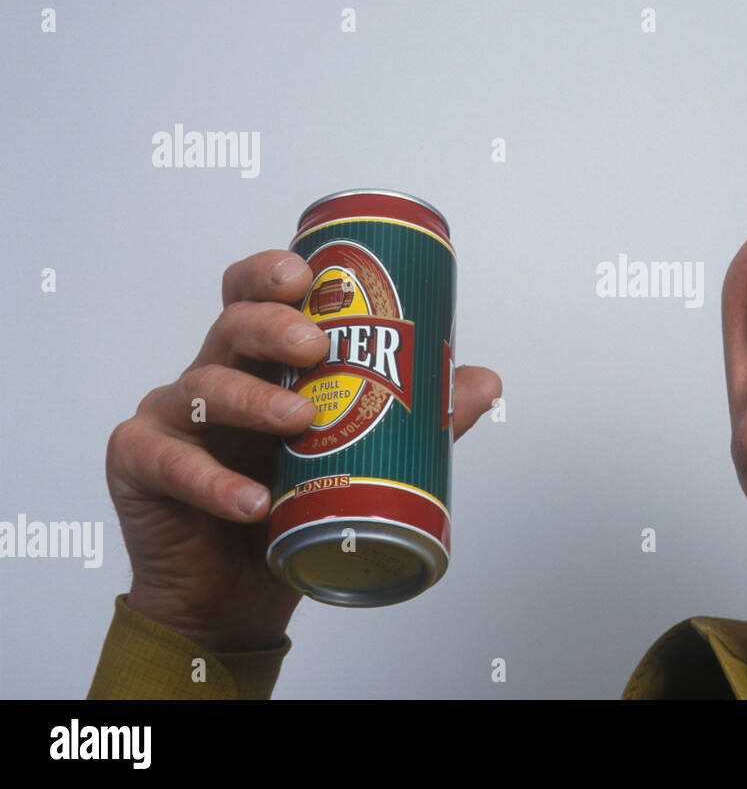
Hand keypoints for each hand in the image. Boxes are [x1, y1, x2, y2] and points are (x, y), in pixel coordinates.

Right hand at [105, 250, 500, 651]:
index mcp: (261, 362)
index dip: (273, 273)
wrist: (239, 595)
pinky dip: (212, 481)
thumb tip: (485, 381)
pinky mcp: (140, 465)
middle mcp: (214, 377)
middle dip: (273, 324)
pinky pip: (170, 462)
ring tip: (300, 420)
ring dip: (255, 400)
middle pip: (231, 325)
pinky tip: (252, 501)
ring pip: (203, 386)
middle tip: (318, 345)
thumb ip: (418, 420)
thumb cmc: (293, 508)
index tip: (309, 275)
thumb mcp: (361, 456)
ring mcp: (173, 418)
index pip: (255, 295)